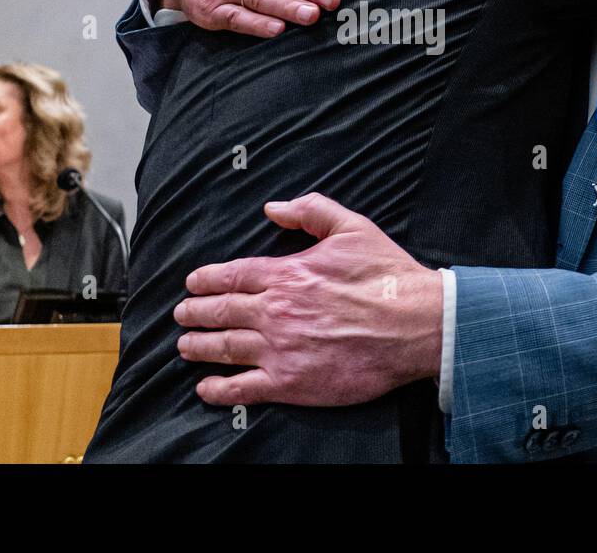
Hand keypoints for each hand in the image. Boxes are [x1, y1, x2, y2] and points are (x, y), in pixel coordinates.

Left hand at [174, 192, 443, 406]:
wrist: (415, 325)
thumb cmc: (387, 277)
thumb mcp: (351, 227)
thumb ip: (310, 211)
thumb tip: (274, 208)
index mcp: (287, 274)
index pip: (232, 276)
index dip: (206, 280)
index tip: (193, 283)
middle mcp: (275, 311)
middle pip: (220, 311)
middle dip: (195, 313)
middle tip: (181, 315)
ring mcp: (279, 348)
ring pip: (224, 348)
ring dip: (199, 347)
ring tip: (185, 346)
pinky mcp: (291, 382)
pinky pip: (243, 388)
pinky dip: (219, 388)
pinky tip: (206, 388)